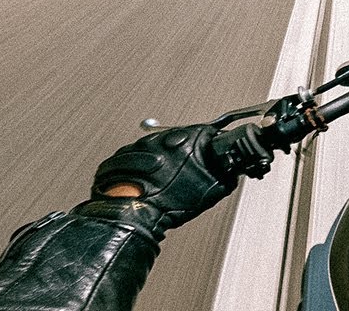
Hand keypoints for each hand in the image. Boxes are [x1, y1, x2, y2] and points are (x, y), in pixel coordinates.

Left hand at [73, 124, 239, 242]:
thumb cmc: (167, 203)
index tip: (208, 151)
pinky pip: (132, 159)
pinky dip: (138, 169)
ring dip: (158, 161)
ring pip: (152, 149)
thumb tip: (230, 171)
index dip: (206, 144)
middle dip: (180, 153)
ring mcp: (136, 147)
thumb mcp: (209, 190)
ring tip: (162, 181)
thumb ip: (222, 175)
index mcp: (181, 141)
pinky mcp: (119, 158)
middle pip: (174, 140)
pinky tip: (144, 183)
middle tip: (184, 172)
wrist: (134, 215)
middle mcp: (157, 139)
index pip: (202, 132)